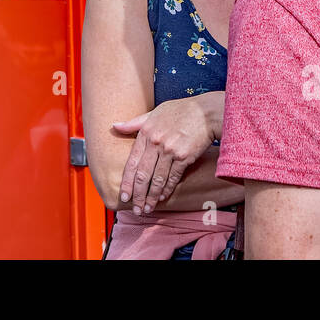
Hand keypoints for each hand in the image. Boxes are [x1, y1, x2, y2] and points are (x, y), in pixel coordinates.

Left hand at [111, 95, 218, 213]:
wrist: (206, 112)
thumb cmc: (180, 111)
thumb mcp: (154, 113)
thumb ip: (134, 123)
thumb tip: (114, 126)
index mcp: (146, 133)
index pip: (131, 162)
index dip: (126, 182)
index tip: (124, 195)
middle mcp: (156, 143)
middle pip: (142, 175)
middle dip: (138, 195)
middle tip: (136, 209)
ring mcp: (170, 150)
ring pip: (157, 179)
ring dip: (152, 197)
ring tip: (148, 208)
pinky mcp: (184, 156)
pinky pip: (173, 177)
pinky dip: (167, 188)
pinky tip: (163, 197)